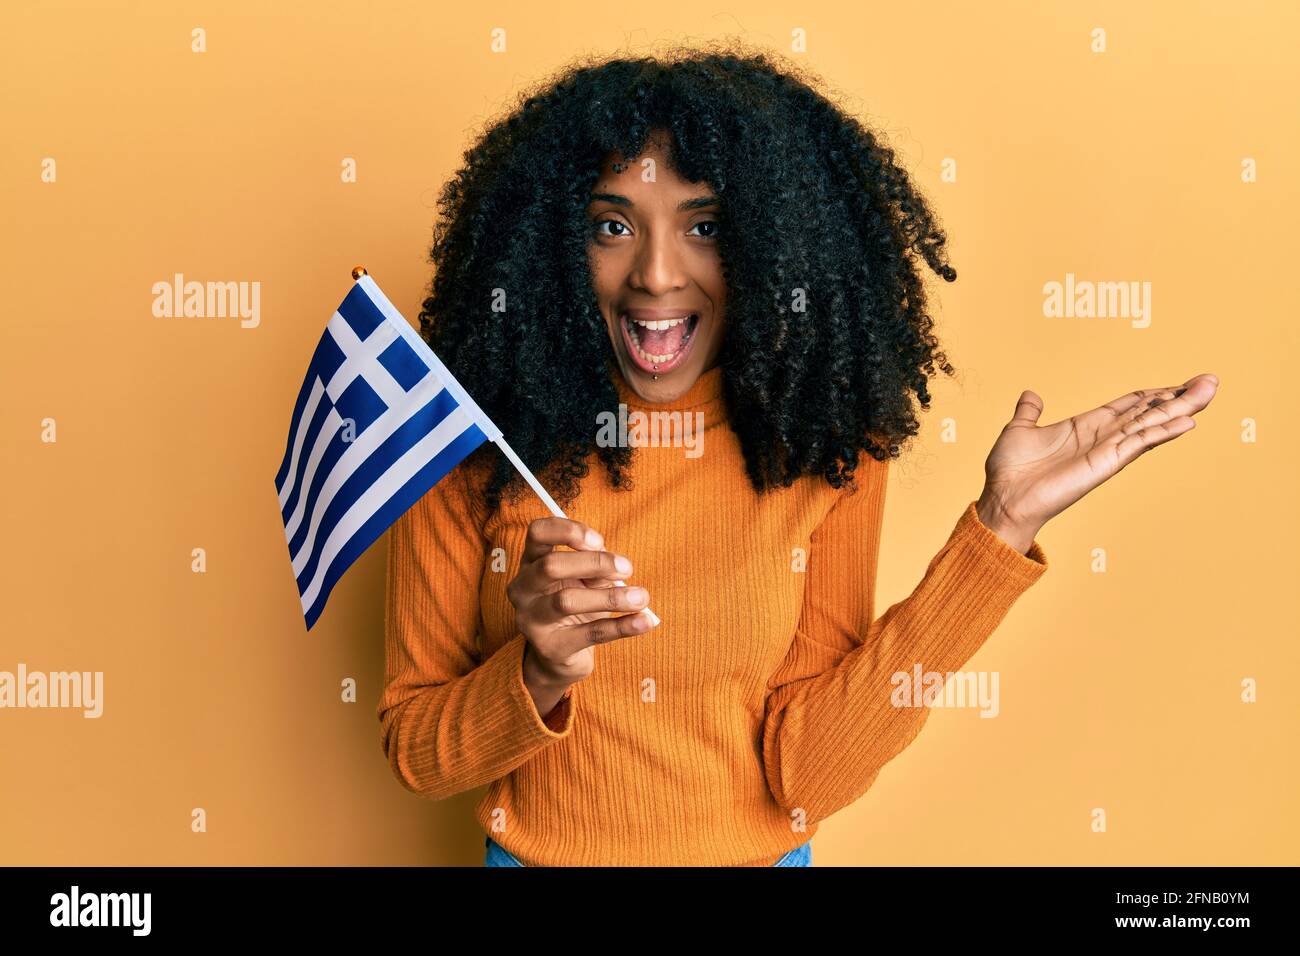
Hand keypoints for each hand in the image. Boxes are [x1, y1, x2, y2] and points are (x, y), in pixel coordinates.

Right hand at [507, 517, 658, 714]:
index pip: (538, 533)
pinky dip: (622, 626)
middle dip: (595, 563)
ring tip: (641, 597)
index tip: (600, 541)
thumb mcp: (584, 579)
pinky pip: (590, 634)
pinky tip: (644, 621)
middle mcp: (522, 589)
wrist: (559, 655)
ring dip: (611, 597)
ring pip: (567, 601)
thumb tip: (620, 567)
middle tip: (627, 568)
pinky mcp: (550, 647)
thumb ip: (596, 567)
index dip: (568, 531)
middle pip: (551, 565)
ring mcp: (531, 619)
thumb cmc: (575, 603)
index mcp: (530, 562)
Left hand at [976, 373, 1219, 544]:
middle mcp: (1102, 437)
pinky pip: (1138, 443)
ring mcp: (1107, 451)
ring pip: (1150, 424)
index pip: (1129, 405)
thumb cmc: (1009, 471)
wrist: (1003, 499)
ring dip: (1181, 407)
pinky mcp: (1105, 464)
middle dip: (1178, 396)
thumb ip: (1030, 412)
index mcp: (1085, 426)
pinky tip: (1187, 420)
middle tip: (1210, 380)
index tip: (1179, 383)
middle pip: (1149, 412)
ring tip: (1209, 391)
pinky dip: (1162, 431)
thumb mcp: (1019, 430)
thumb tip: (1030, 395)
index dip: (1153, 393)